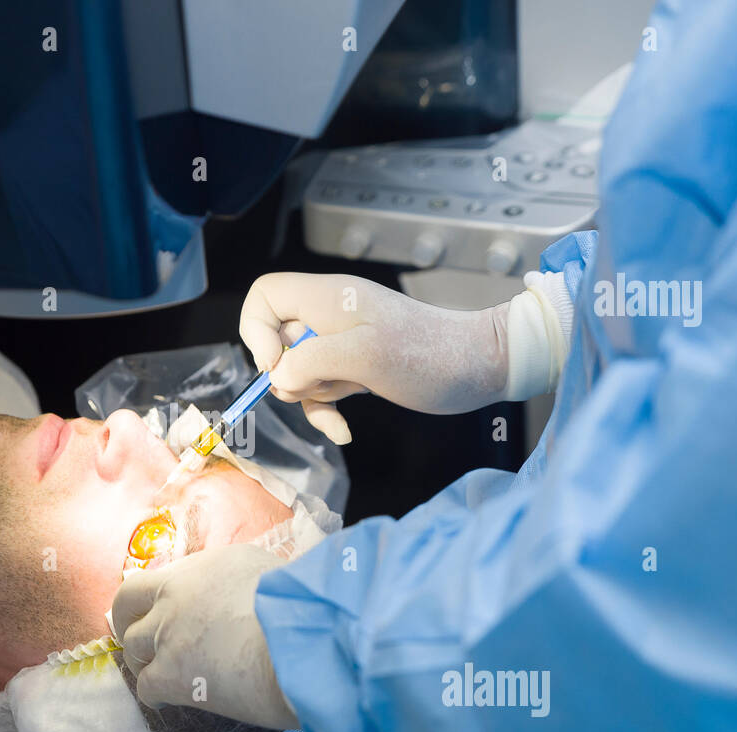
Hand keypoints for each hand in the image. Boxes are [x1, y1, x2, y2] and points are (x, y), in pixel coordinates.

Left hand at [110, 543, 299, 729]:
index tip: (150, 612)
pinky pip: (146, 687)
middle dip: (128, 624)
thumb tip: (245, 588)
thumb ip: (239, 579)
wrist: (301, 644)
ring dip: (144, 661)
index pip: (151, 579)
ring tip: (161, 674)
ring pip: (134, 648)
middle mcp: (175, 595)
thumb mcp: (266, 572)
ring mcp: (167, 634)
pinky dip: (155, 695)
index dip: (145, 599)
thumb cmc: (299, 608)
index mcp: (200, 568)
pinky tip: (169, 701)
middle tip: (137, 641)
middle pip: (126, 607)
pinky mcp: (170, 674)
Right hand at [240, 273, 512, 442]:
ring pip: (297, 372)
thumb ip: (313, 360)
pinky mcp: (354, 368)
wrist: (479, 367)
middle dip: (291, 374)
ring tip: (353, 392)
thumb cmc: (430, 354)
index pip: (264, 296)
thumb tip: (280, 378)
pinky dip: (326, 411)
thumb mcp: (367, 356)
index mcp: (327, 299)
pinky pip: (320, 391)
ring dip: (314, 395)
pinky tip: (344, 430)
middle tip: (326, 383)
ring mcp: (341, 343)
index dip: (257, 331)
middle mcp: (329, 317)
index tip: (278, 364)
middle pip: (277, 341)